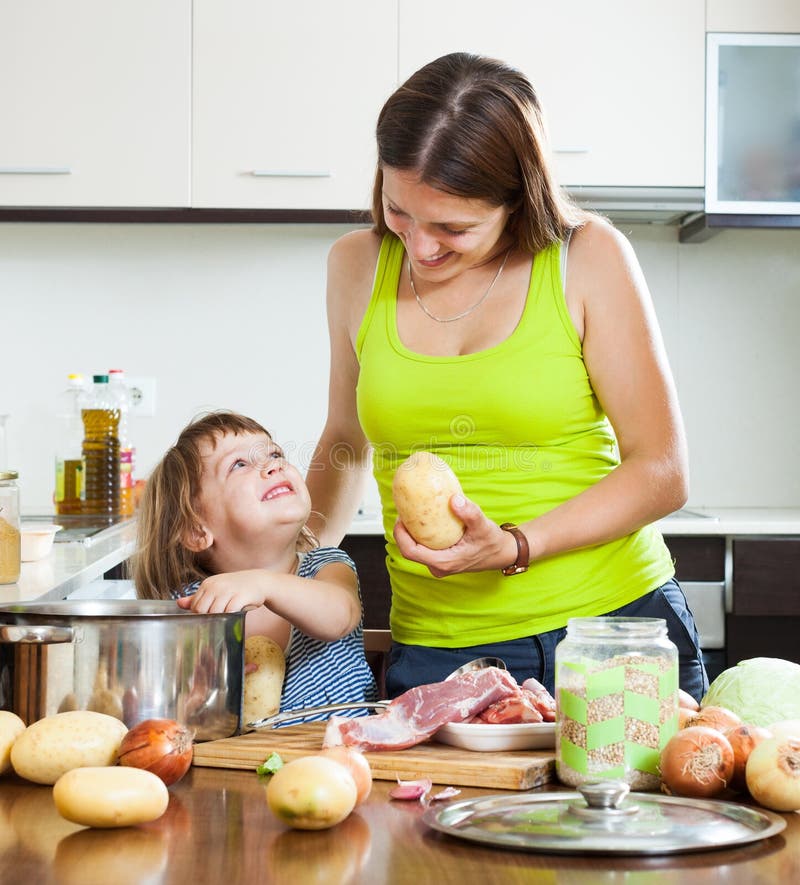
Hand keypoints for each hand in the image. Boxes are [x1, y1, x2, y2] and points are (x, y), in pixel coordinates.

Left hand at [174, 571, 267, 613]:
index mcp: (208, 584)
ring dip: (221, 617)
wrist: (258, 581)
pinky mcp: (240, 596)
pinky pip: (230, 612)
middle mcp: (216, 586)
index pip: (195, 606)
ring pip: (215, 612)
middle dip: (209, 617)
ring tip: (228, 614)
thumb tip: (179, 603)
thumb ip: (197, 597)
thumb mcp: (215, 589)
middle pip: (202, 611)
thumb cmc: (235, 587)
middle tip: (219, 617)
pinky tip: (236, 612)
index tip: (210, 616)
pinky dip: (231, 615)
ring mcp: (228, 590)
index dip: (200, 615)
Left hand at [393, 495, 517, 576]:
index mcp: (443, 562)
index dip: (400, 535)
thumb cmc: (492, 543)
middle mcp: (438, 566)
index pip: (411, 552)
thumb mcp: (483, 526)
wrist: (501, 553)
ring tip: (410, 512)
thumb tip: (454, 499)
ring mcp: (439, 564)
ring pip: (416, 549)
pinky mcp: (441, 559)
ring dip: (411, 532)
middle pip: (409, 550)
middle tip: (404, 510)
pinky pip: (424, 547)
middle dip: (403, 531)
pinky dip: (420, 534)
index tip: (400, 517)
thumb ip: (470, 513)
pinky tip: (423, 519)